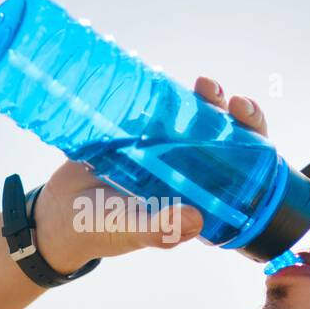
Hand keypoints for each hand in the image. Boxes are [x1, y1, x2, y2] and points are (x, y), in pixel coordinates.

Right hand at [31, 76, 270, 272]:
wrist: (57, 214)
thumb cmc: (101, 229)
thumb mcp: (131, 229)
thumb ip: (161, 229)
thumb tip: (197, 218)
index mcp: (197, 196)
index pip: (240, 169)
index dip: (252, 143)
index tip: (247, 121)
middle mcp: (187, 170)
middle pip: (223, 136)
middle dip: (232, 114)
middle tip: (224, 98)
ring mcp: (163, 148)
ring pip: (194, 118)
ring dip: (203, 99)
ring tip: (204, 86)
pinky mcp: (137, 132)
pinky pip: (159, 108)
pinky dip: (165, 92)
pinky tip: (165, 79)